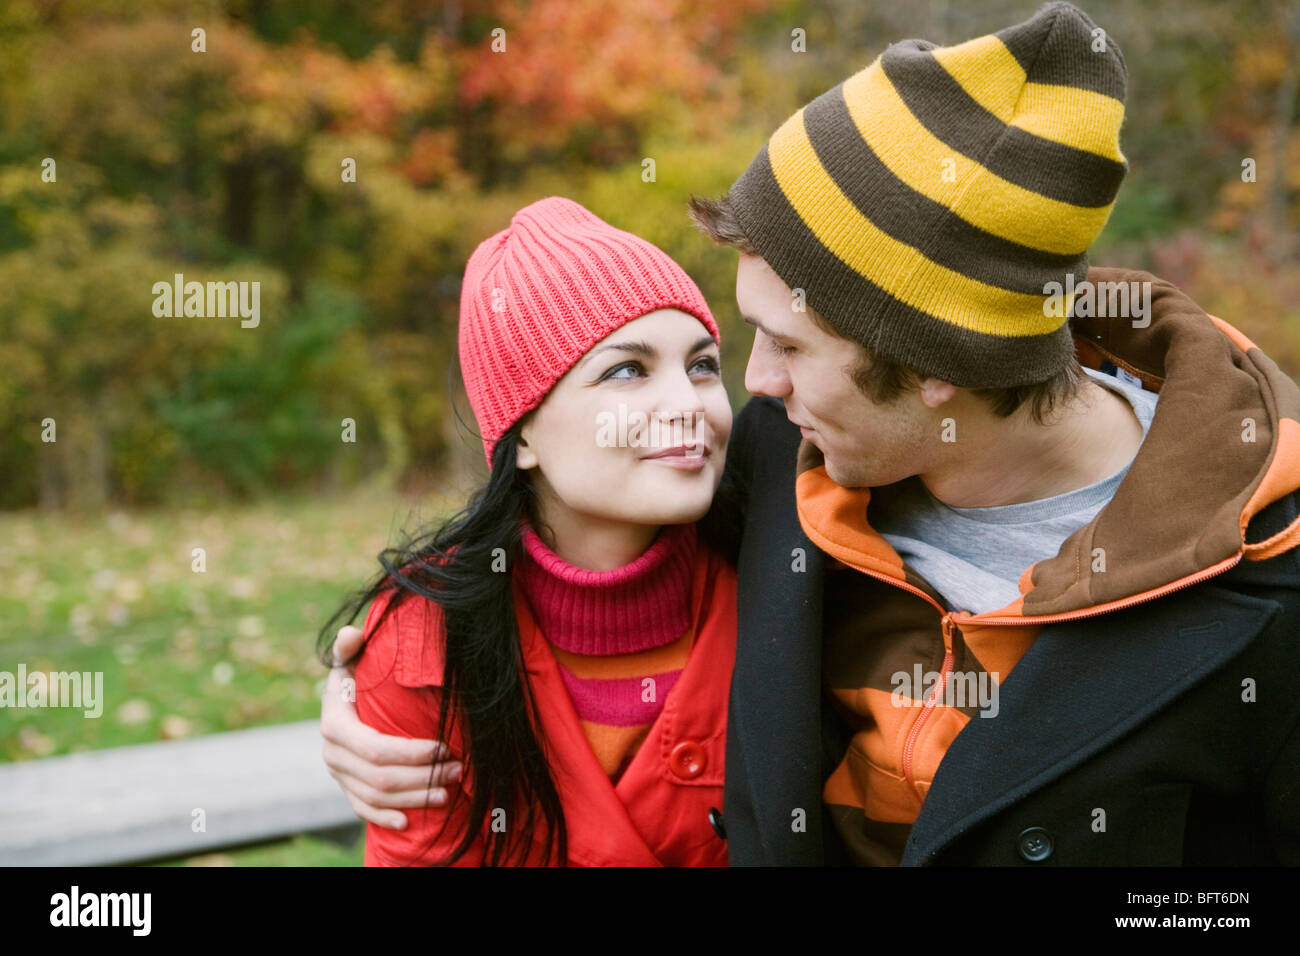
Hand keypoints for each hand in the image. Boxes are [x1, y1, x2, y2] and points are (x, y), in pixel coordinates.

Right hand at [321, 624, 462, 829]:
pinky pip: (363, 810)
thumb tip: (351, 635)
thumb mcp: (351, 660)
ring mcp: (338, 774)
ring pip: (377, 797)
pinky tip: (410, 820)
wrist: (342, 703)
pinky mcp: (345, 788)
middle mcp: (332, 754)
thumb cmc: (356, 676)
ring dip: (415, 797)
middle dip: (423, 776)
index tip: (444, 747)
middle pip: (381, 777)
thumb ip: (349, 648)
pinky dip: (386, 817)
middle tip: (458, 768)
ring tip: (450, 789)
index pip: (375, 749)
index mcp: (335, 724)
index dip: (411, 753)